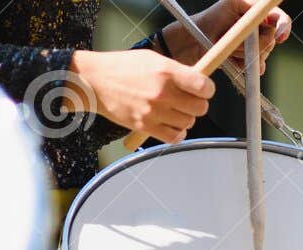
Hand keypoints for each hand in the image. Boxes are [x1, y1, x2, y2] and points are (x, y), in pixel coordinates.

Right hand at [68, 49, 213, 143]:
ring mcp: (154, 112)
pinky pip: (174, 138)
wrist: (95, 81)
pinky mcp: (145, 127)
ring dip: (186, 119)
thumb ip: (176, 71)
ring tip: (176, 111)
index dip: (208, 89)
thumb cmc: (122, 67)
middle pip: (200, 108)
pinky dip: (177, 134)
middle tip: (189, 101)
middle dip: (198, 105)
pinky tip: (172, 125)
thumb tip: (197, 82)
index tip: (204, 90)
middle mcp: (162, 93)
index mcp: (166, 72)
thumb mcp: (153, 58)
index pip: (204, 87)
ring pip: (188, 123)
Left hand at [166, 0, 292, 71]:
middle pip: (272, 40)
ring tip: (230, 47)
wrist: (196, 42)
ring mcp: (255, 47)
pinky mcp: (249, 62)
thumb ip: (252, 7)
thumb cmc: (212, 19)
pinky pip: (257, 69)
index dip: (284, 27)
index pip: (280, 19)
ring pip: (264, 56)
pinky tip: (233, 59)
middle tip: (239, 39)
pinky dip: (244, 65)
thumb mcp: (232, 4)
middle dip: (256, 42)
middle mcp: (260, 29)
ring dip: (246, 54)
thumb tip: (267, 13)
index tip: (280, 36)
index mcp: (258, 12)